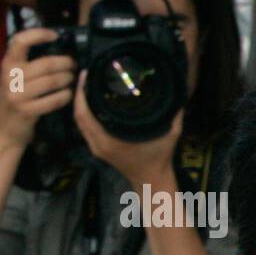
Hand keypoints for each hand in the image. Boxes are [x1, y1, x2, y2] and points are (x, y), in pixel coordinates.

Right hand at [0, 28, 76, 149]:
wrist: (3, 126)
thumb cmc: (15, 97)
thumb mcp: (14, 76)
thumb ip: (28, 64)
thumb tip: (58, 48)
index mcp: (7, 64)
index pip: (21, 41)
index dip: (39, 34)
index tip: (56, 35)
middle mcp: (10, 76)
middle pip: (46, 64)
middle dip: (66, 63)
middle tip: (74, 65)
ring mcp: (18, 94)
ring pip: (52, 81)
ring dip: (68, 79)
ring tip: (73, 79)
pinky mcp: (27, 111)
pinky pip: (54, 100)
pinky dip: (66, 96)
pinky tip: (69, 95)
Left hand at [74, 70, 181, 186]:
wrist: (152, 180)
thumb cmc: (161, 158)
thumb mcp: (171, 134)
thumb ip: (174, 114)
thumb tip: (177, 93)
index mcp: (110, 140)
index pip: (85, 113)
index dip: (82, 92)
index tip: (87, 74)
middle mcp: (98, 144)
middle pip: (78, 115)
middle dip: (79, 94)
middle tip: (86, 75)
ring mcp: (96, 147)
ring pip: (79, 121)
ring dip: (80, 103)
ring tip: (87, 84)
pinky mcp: (97, 148)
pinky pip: (85, 127)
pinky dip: (84, 113)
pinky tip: (90, 101)